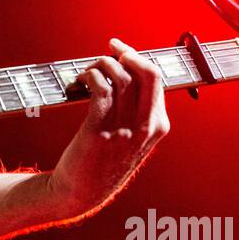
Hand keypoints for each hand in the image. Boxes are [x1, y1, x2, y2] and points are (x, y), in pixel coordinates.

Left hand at [48, 37, 169, 216]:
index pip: (156, 80)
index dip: (138, 58)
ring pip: (121, 78)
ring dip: (102, 64)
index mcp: (158, 126)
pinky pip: (101, 91)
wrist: (80, 191)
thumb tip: (126, 71)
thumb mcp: (132, 139)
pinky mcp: (99, 132)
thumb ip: (137, 111)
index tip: (121, 51)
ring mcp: (123, 131)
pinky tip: (81, 80)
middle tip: (111, 47)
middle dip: (128, 53)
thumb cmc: (104, 160)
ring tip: (89, 69)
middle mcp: (145, 128)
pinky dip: (91, 77)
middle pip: (147, 73)